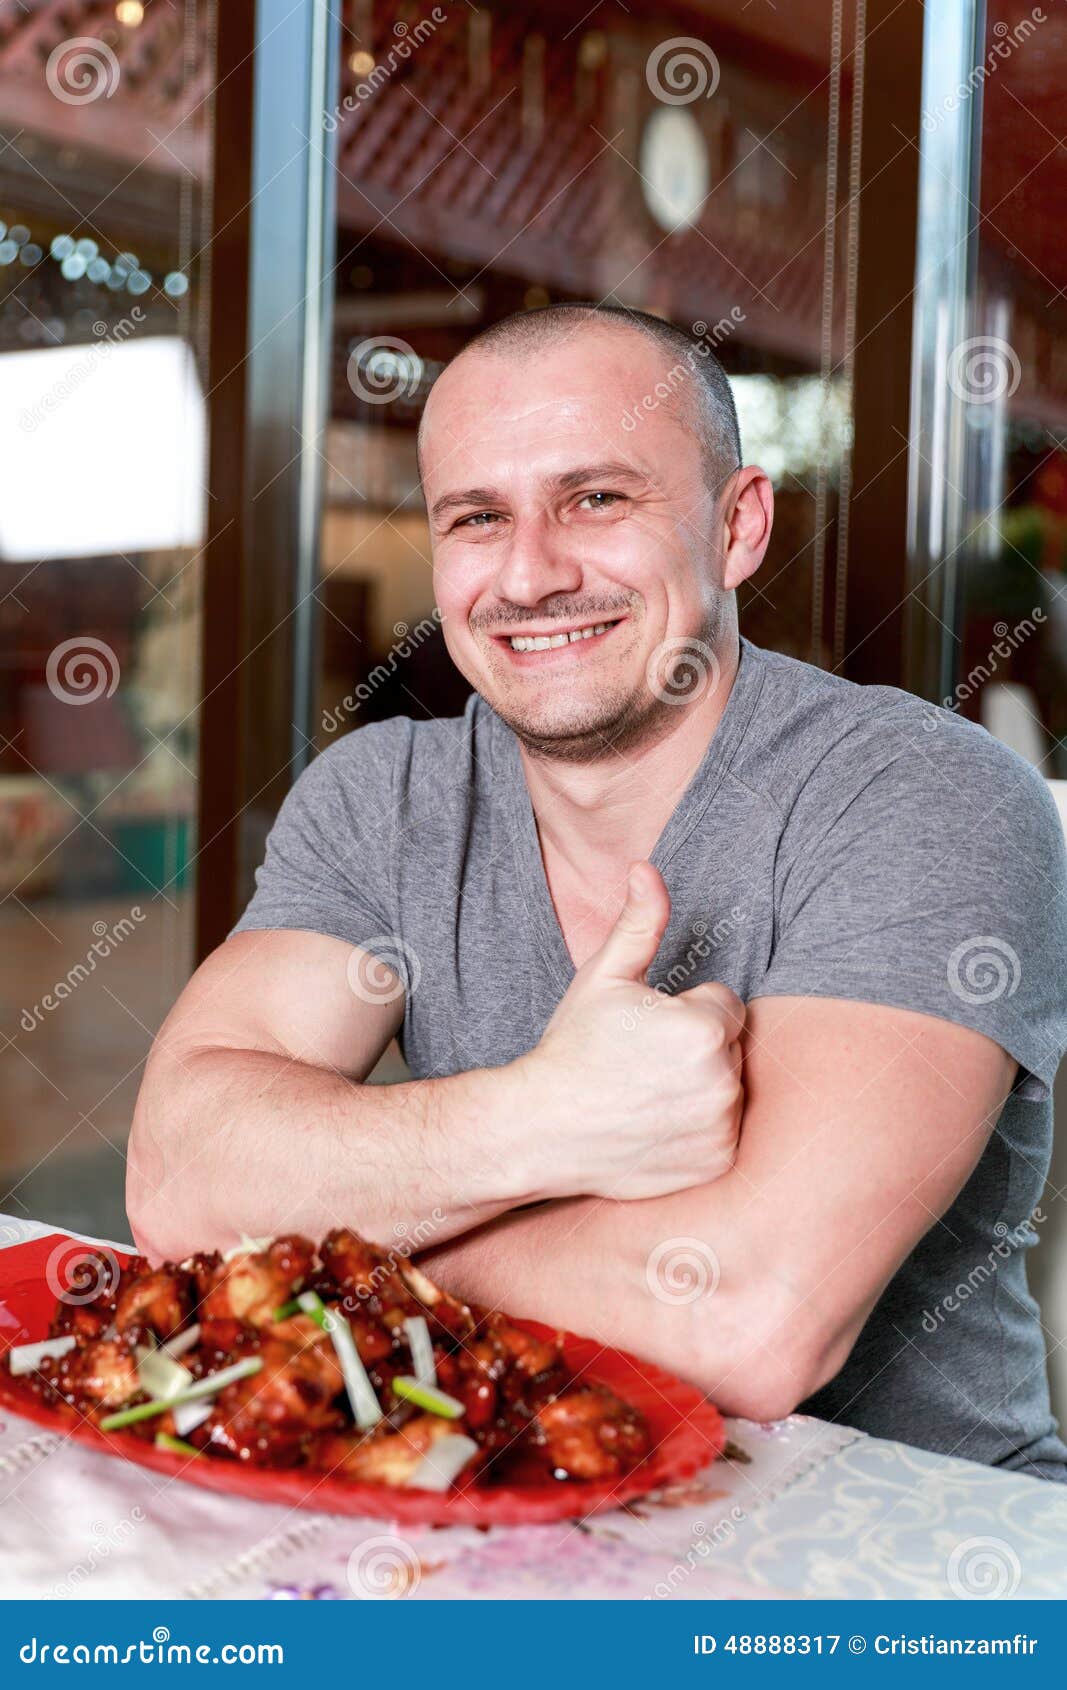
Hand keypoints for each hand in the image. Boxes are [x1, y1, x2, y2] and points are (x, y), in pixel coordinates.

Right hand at [515, 861, 744, 1200]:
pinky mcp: (716, 1163)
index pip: (723, 1004)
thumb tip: (646, 869)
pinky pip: (725, 1133)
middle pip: (729, 1047)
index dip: (683, 1012)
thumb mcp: (603, 977)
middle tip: (643, 1063)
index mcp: (705, 1027)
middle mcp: (723, 1080)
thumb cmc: (572, 1048)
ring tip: (648, 1094)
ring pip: (728, 1089)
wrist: (541, 1129)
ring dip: (701, 1088)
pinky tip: (657, 1126)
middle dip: (696, 1048)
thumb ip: (639, 922)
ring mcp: (721, 1127)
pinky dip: (700, 1131)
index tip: (644, 1031)